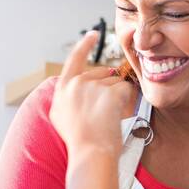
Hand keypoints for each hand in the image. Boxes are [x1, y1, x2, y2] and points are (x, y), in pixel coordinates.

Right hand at [49, 30, 134, 156]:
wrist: (90, 153)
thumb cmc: (80, 142)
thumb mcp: (61, 118)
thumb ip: (66, 98)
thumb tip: (73, 86)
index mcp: (62, 90)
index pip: (74, 60)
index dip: (84, 45)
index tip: (93, 34)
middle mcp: (75, 84)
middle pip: (101, 74)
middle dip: (108, 87)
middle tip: (105, 112)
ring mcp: (91, 86)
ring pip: (115, 83)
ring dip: (117, 98)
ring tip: (107, 119)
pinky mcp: (108, 91)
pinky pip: (126, 90)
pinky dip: (127, 101)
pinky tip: (117, 115)